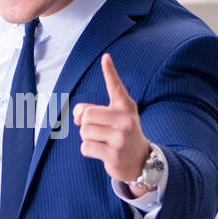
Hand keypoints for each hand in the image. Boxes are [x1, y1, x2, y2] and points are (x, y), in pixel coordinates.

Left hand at [72, 53, 150, 185]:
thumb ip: (94, 111)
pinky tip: (102, 151)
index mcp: (126, 107)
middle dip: (85, 123)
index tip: (105, 57)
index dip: (110, 71)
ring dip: (87, 137)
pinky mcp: (113, 155)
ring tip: (102, 141)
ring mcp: (121, 138)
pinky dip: (88, 150)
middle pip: (86, 114)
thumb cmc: (122, 134)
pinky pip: (85, 147)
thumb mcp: (116, 117)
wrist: (140, 160)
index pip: (116, 87)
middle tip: (97, 129)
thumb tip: (77, 117)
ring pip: (84, 131)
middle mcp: (126, 120)